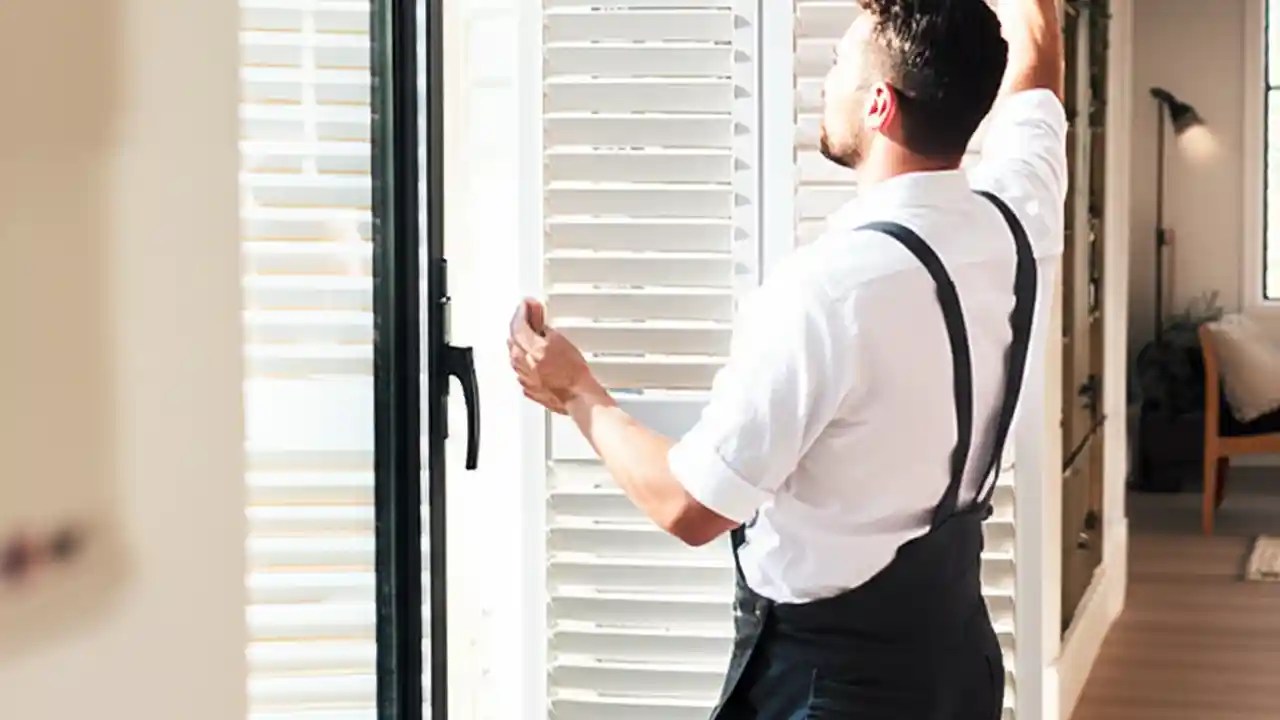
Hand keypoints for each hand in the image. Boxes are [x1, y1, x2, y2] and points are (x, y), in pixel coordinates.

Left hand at [508, 298, 598, 414]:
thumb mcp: (562, 342)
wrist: (579, 397)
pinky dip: (524, 361)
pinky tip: (530, 358)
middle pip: (513, 340)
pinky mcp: (529, 388)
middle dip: (519, 327)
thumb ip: (546, 331)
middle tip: (527, 317)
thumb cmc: (575, 374)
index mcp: (533, 350)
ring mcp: (525, 377)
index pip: (519, 325)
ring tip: (528, 337)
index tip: (525, 306)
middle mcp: (524, 364)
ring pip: (515, 356)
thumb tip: (540, 325)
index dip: (522, 312)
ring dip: (520, 344)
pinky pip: (521, 370)